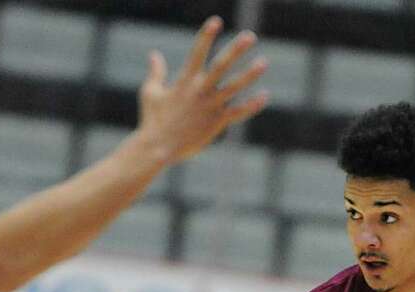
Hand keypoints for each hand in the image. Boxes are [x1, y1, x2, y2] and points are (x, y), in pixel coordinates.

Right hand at [137, 17, 268, 164]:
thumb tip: (153, 54)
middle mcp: (199, 91)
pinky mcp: (216, 123)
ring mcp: (209, 107)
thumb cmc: (152, 120)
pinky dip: (251, 106)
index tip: (217, 21)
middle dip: (236, 50)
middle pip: (220, 66)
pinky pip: (237, 113)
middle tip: (250, 36)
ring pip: (233, 87)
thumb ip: (155, 72)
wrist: (158, 148)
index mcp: (184, 80)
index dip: (207, 36)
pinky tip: (264, 96)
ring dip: (249, 75)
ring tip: (263, 62)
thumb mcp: (151, 92)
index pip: (197, 52)